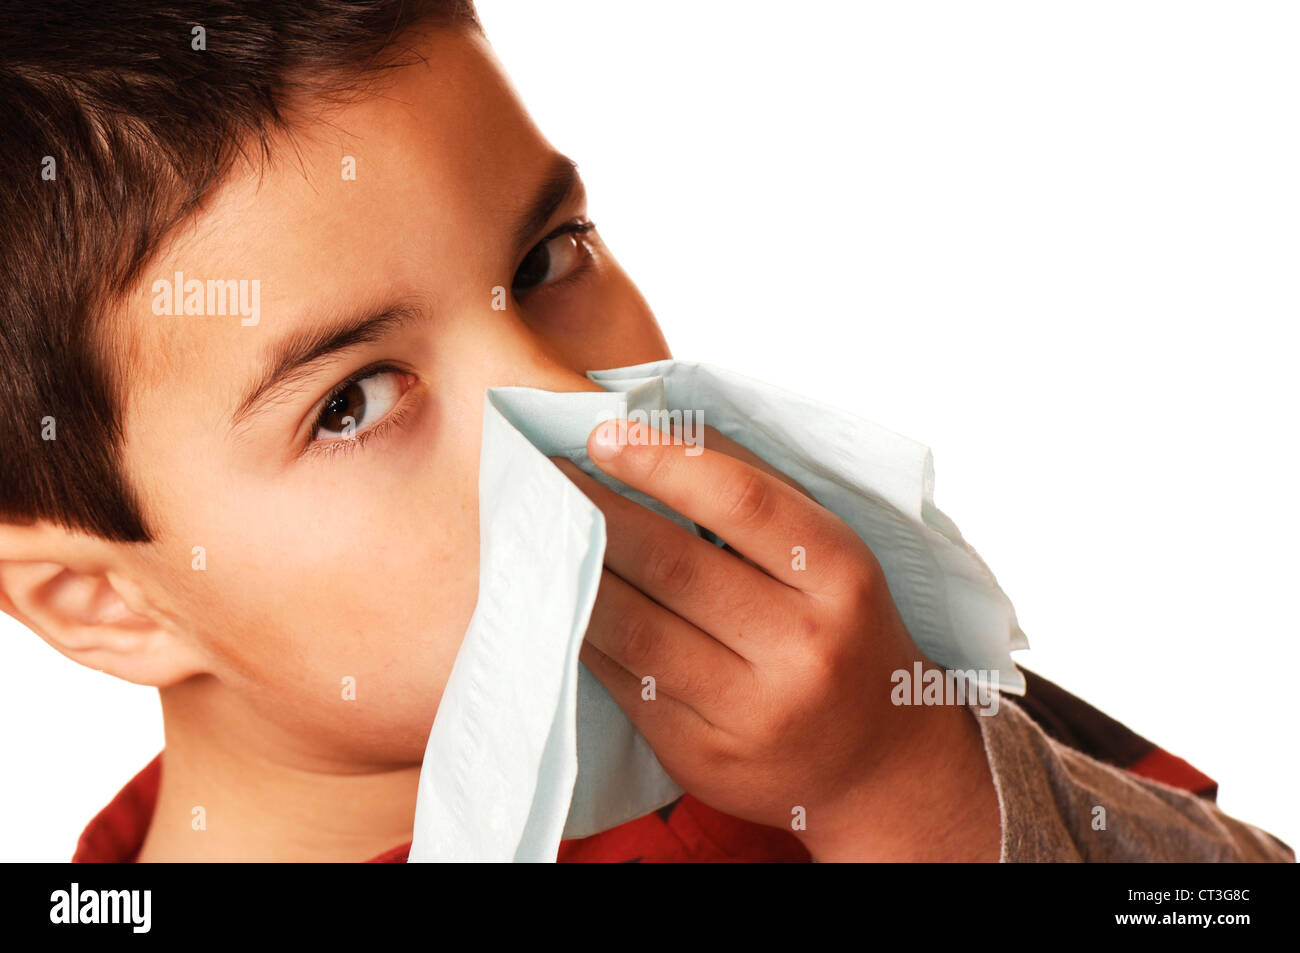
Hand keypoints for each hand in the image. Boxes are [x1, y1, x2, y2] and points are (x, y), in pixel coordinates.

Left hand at [553, 419, 998, 860]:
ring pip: (634, 629)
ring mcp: (751, 712)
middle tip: (546, 472)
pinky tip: (561, 597)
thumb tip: (659, 430)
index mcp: (840, 577)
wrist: (881, 766)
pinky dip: (584, 633)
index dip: (663, 461)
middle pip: (672, 564)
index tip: (602, 433)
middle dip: (597, 510)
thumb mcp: (832, 558)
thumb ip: (759, 495)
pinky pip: (624, 683)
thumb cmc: (845, 634)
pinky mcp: (704, 756)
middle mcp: (802, 646)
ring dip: (575, 571)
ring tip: (540, 528)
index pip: (741, 501)